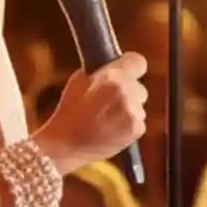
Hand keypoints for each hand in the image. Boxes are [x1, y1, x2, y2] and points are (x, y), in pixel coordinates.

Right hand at [33, 53, 147, 173]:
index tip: (126, 70)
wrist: (67, 145)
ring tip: (107, 117)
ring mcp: (134, 113)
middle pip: (139, 86)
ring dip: (128, 108)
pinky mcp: (137, 129)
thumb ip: (100, 72)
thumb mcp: (78, 81)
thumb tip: (113, 67)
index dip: (131, 66)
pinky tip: (111, 128)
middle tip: (109, 99)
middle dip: (127, 90)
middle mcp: (127, 93)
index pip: (138, 62)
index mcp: (112, 77)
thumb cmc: (69, 112)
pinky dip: (128, 124)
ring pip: (139, 104)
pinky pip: (138, 120)